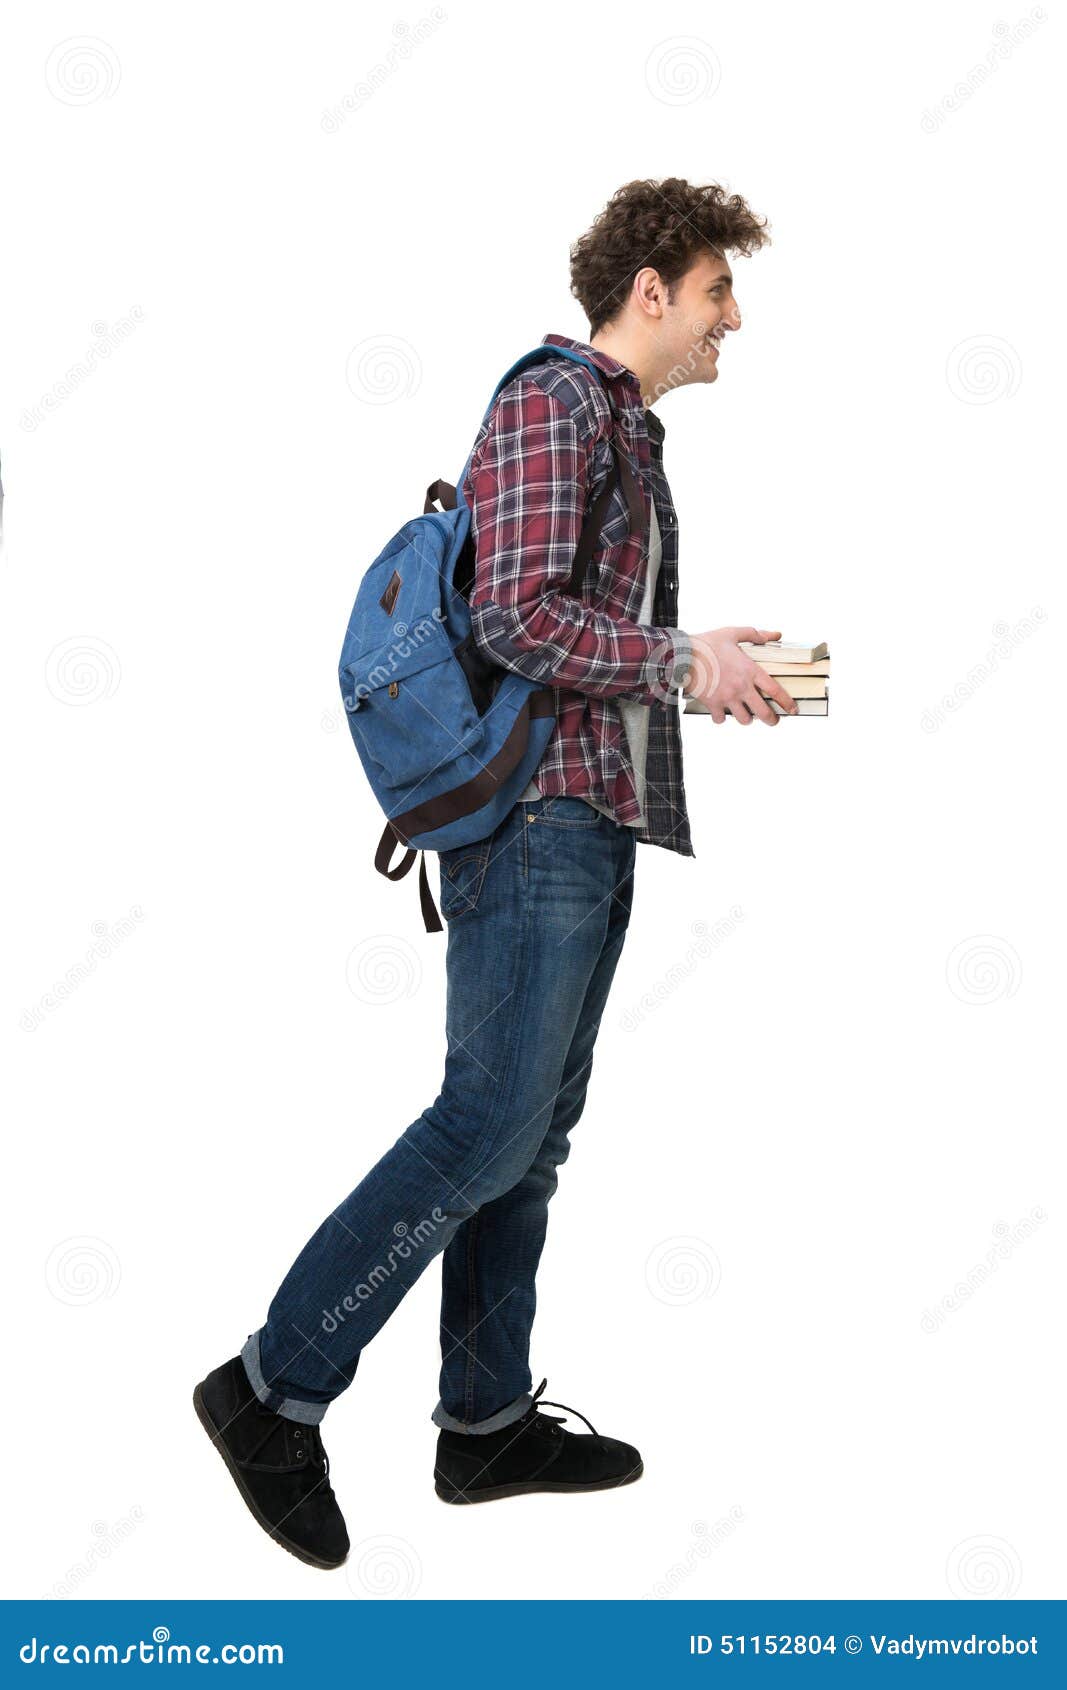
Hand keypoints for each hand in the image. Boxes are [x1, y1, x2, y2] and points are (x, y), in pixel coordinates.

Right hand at [684, 626, 798, 725]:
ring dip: (747, 719)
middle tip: (773, 720)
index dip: (787, 702)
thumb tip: (775, 634)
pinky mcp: (712, 704)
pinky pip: (721, 719)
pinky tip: (722, 713)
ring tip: (746, 715)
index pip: (775, 690)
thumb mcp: (733, 633)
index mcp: (749, 670)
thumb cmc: (707, 643)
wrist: (682, 654)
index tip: (792, 709)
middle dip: (771, 720)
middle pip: (763, 712)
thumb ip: (755, 634)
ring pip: (744, 719)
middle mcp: (741, 687)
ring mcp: (727, 697)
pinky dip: (722, 718)